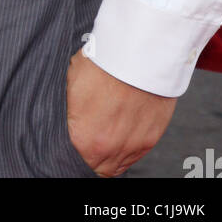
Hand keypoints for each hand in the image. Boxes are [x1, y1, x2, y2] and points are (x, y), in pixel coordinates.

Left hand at [65, 48, 176, 176]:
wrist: (136, 54)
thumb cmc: (102, 64)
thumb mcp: (71, 83)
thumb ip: (71, 110)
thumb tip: (73, 115)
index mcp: (83, 139)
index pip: (76, 161)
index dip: (77, 151)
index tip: (79, 141)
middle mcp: (108, 149)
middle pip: (99, 167)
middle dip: (94, 155)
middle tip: (93, 137)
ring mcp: (131, 146)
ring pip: (118, 164)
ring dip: (112, 153)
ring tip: (108, 131)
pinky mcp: (150, 139)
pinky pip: (136, 154)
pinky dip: (129, 147)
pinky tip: (124, 129)